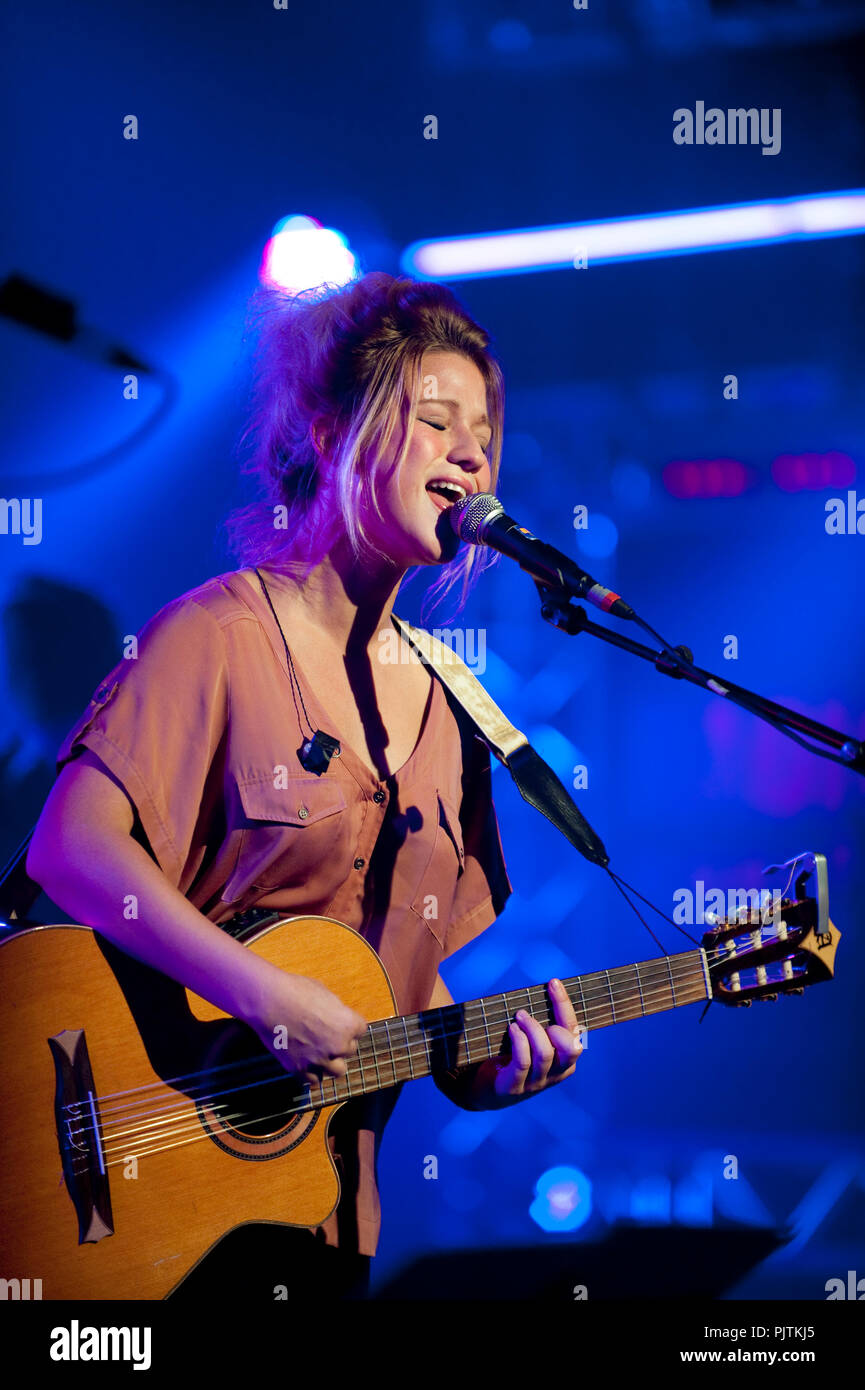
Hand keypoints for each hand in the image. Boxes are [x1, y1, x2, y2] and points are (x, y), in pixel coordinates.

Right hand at [252, 970, 367, 1083]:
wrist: (268, 1002)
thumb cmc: (296, 990)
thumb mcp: (326, 995)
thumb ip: (337, 1013)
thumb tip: (338, 1021)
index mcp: (348, 1025)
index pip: (360, 1030)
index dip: (349, 1025)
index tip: (337, 1022)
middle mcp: (338, 1045)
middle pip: (350, 1050)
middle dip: (340, 1043)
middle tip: (325, 1034)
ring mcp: (319, 1060)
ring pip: (337, 1071)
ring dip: (331, 1062)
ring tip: (320, 1053)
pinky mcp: (300, 1070)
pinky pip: (314, 1081)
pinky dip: (313, 1073)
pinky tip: (307, 1063)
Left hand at [471, 978, 583, 1109]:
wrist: (490, 1089)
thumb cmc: (514, 1056)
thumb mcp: (533, 1042)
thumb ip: (542, 1024)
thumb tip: (544, 989)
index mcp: (566, 1061)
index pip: (574, 1031)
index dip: (564, 1005)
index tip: (553, 983)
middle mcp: (556, 1073)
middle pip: (571, 1048)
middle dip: (556, 1023)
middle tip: (531, 1012)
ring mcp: (537, 1082)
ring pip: (545, 1053)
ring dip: (532, 1028)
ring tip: (519, 1016)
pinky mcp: (516, 1087)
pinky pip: (523, 1062)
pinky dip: (519, 1041)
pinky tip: (512, 1029)